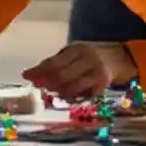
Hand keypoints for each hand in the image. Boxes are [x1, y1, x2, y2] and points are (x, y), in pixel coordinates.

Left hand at [22, 42, 136, 100]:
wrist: (119, 57)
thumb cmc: (89, 56)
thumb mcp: (73, 53)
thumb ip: (56, 62)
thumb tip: (33, 75)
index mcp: (77, 48)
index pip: (54, 61)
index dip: (38, 70)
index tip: (26, 76)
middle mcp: (88, 59)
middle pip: (62, 75)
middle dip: (47, 83)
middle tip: (39, 87)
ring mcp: (97, 72)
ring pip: (72, 87)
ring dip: (58, 92)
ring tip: (52, 92)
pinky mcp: (104, 85)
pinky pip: (84, 94)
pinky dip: (72, 97)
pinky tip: (66, 97)